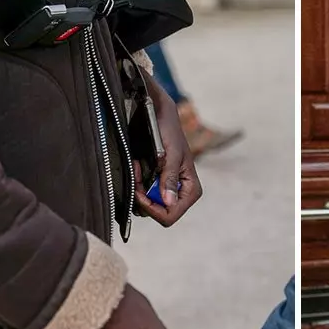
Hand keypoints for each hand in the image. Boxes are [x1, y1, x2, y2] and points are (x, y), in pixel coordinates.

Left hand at [133, 74, 202, 225]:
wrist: (158, 114)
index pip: (171, 214)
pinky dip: (137, 183)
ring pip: (148, 206)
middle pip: (158, 212)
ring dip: (138, 189)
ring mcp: (168, 190)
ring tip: (138, 167)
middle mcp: (180, 193)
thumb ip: (170, 179)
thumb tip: (170, 202)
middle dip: (143, 197)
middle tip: (138, 172)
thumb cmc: (169, 131)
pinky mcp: (157, 184)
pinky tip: (137, 166)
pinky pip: (144, 195)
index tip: (140, 190)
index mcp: (191, 189)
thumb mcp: (171, 154)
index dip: (153, 208)